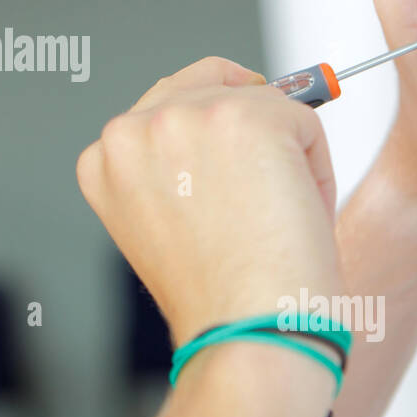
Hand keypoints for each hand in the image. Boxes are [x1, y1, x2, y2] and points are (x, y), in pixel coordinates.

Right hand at [75, 57, 341, 346]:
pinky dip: (314, 166)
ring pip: (259, 103)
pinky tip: (294, 214)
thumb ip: (178, 173)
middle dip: (247, 131)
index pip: (161, 110)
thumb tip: (235, 138)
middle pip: (209, 83)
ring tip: (275, 217)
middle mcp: (131, 130)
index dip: (206, 140)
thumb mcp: (167, 228)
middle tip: (266, 190)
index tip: (227, 176)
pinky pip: (302, 118)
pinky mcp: (245, 115)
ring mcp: (185, 117)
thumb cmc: (218, 304)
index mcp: (101, 160)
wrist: (245, 333)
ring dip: (282, 152)